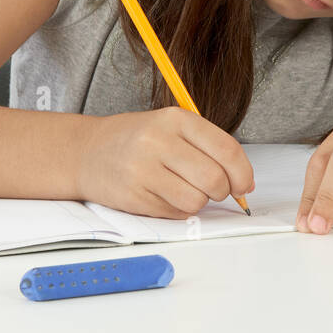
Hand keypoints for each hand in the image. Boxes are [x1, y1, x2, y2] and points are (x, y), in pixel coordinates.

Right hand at [77, 106, 254, 218]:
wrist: (87, 152)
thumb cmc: (137, 140)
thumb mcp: (171, 128)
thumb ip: (208, 148)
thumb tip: (244, 183)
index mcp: (176, 119)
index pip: (226, 149)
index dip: (242, 173)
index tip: (244, 185)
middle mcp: (159, 141)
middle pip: (214, 179)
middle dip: (221, 191)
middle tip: (213, 190)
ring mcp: (143, 170)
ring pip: (196, 201)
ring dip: (198, 202)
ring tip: (182, 189)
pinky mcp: (134, 196)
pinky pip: (175, 213)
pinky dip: (178, 210)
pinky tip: (163, 195)